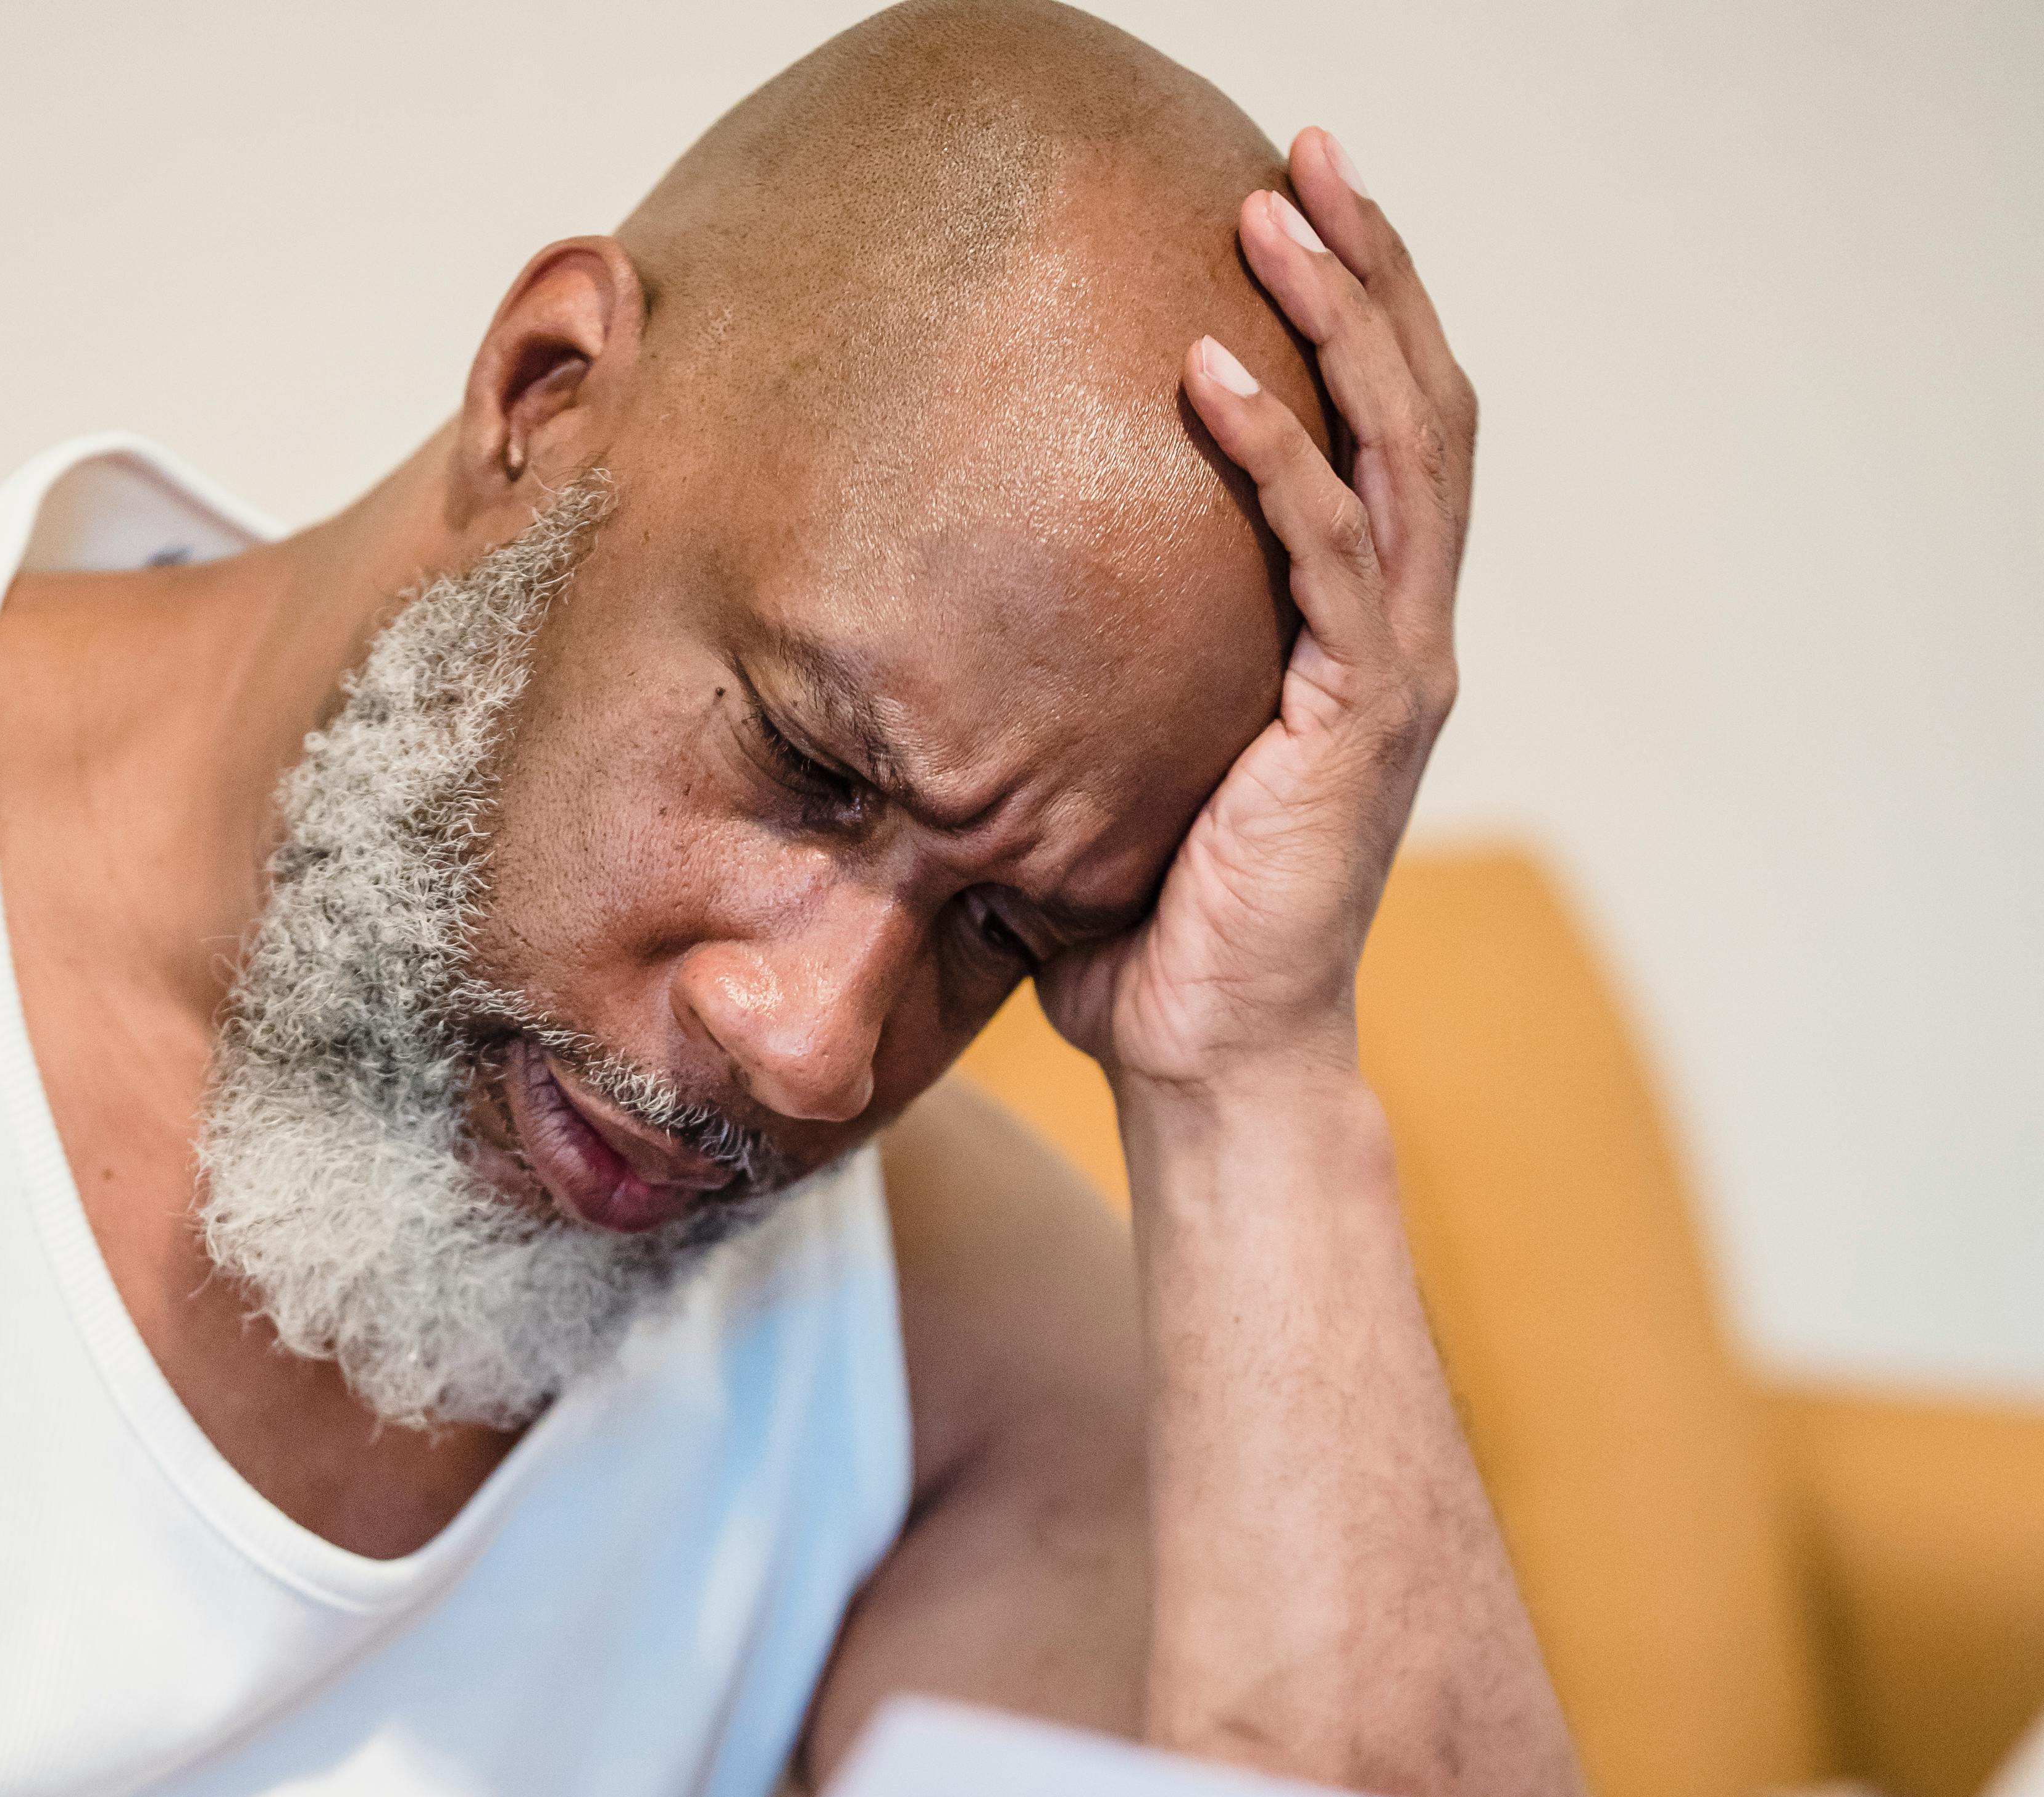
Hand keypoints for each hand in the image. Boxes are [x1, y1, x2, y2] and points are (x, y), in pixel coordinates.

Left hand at [1045, 129, 1475, 1095]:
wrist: (1209, 1069)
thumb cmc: (1155, 951)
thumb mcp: (1116, 786)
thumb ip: (1080, 703)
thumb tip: (951, 645)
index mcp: (1360, 645)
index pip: (1386, 442)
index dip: (1359, 318)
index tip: (1295, 213)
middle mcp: (1397, 640)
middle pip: (1418, 406)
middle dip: (1368, 268)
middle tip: (1304, 154)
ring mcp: (1391, 676)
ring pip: (1401, 449)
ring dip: (1340, 318)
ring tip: (1272, 211)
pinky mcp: (1361, 722)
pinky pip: (1326, 557)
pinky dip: (1278, 458)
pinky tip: (1210, 379)